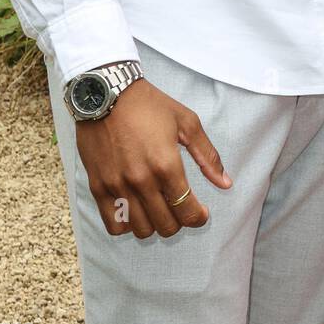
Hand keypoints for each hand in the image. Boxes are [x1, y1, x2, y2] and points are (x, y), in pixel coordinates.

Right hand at [74, 79, 231, 237]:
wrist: (106, 94)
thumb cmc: (149, 105)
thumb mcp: (187, 122)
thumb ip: (208, 156)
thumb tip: (226, 183)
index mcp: (166, 164)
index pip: (187, 210)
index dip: (198, 217)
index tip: (201, 213)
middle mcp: (141, 180)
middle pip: (166, 225)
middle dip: (180, 221)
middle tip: (180, 207)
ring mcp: (117, 186)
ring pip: (141, 230)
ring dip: (155, 225)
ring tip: (158, 209)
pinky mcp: (98, 187)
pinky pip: (114, 225)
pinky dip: (127, 225)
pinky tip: (136, 211)